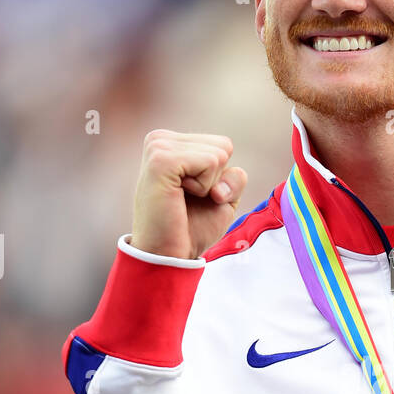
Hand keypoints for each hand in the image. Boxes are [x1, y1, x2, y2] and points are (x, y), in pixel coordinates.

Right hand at [130, 130, 247, 259]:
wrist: (167, 254)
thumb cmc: (191, 228)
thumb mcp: (223, 199)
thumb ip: (234, 176)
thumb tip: (219, 162)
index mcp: (171, 143)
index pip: (223, 145)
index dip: (220, 178)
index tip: (193, 196)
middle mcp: (161, 139)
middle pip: (224, 146)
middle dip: (216, 180)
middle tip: (188, 200)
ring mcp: (158, 146)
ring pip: (218, 154)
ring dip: (209, 186)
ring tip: (181, 199)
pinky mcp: (161, 159)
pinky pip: (210, 162)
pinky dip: (204, 187)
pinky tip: (178, 196)